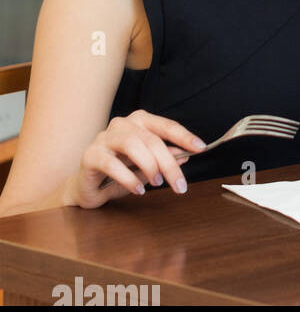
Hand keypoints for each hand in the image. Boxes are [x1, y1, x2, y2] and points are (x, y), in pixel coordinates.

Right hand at [64, 110, 205, 208]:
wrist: (86, 186)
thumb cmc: (119, 173)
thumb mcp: (146, 166)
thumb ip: (163, 158)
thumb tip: (186, 156)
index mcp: (139, 122)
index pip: (165, 125)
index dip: (184, 136)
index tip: (201, 148)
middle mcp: (122, 124)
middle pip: (151, 139)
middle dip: (169, 163)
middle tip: (179, 184)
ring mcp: (104, 138)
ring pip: (132, 144)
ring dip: (149, 165)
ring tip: (156, 183)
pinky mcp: (90, 155)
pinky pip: (111, 164)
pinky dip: (128, 178)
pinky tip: (138, 189)